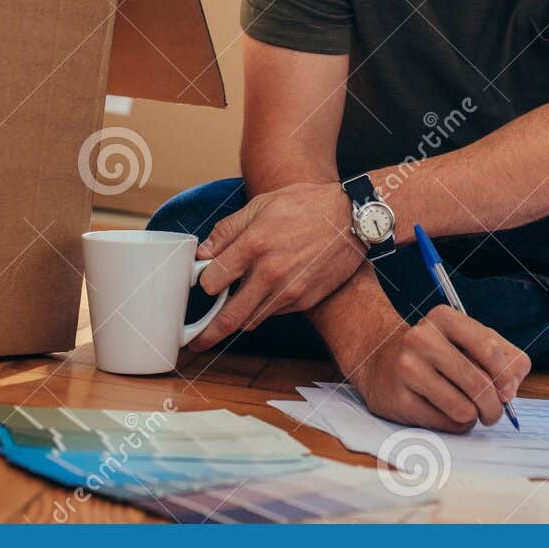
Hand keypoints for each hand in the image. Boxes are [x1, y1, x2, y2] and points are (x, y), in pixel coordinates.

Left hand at [187, 181, 364, 350]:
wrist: (351, 216)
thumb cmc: (305, 205)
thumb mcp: (261, 205)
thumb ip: (227, 231)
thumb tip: (203, 253)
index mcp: (254, 244)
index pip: (211, 281)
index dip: (203, 282)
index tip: (202, 283)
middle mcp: (270, 272)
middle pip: (228, 317)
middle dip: (208, 333)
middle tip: (196, 342)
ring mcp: (290, 290)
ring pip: (251, 320)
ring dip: (238, 318)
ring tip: (231, 312)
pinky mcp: (305, 300)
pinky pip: (275, 312)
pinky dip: (265, 307)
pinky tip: (269, 290)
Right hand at [348, 306, 530, 432]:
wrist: (379, 360)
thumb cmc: (433, 353)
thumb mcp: (463, 340)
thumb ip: (499, 355)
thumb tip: (511, 388)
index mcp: (443, 318)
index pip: (489, 348)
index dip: (507, 376)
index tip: (509, 391)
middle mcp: (422, 339)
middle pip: (479, 383)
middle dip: (494, 406)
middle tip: (493, 412)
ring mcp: (408, 369)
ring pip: (464, 409)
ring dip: (473, 417)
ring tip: (467, 410)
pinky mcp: (399, 399)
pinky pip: (445, 424)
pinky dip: (454, 425)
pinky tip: (445, 413)